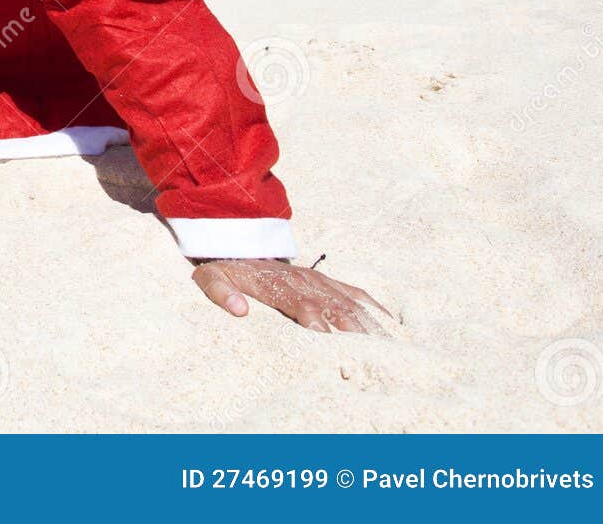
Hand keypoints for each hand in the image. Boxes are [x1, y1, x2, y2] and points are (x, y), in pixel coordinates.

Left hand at [191, 258, 389, 333]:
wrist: (238, 244)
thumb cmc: (225, 269)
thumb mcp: (210, 277)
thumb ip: (219, 292)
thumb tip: (238, 310)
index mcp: (277, 283)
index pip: (300, 304)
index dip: (315, 321)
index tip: (328, 343)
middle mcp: (304, 280)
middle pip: (334, 305)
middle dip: (352, 332)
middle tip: (369, 358)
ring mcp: (319, 279)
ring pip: (351, 302)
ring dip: (370, 324)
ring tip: (389, 350)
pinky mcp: (329, 281)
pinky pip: (357, 293)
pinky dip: (375, 309)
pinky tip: (392, 328)